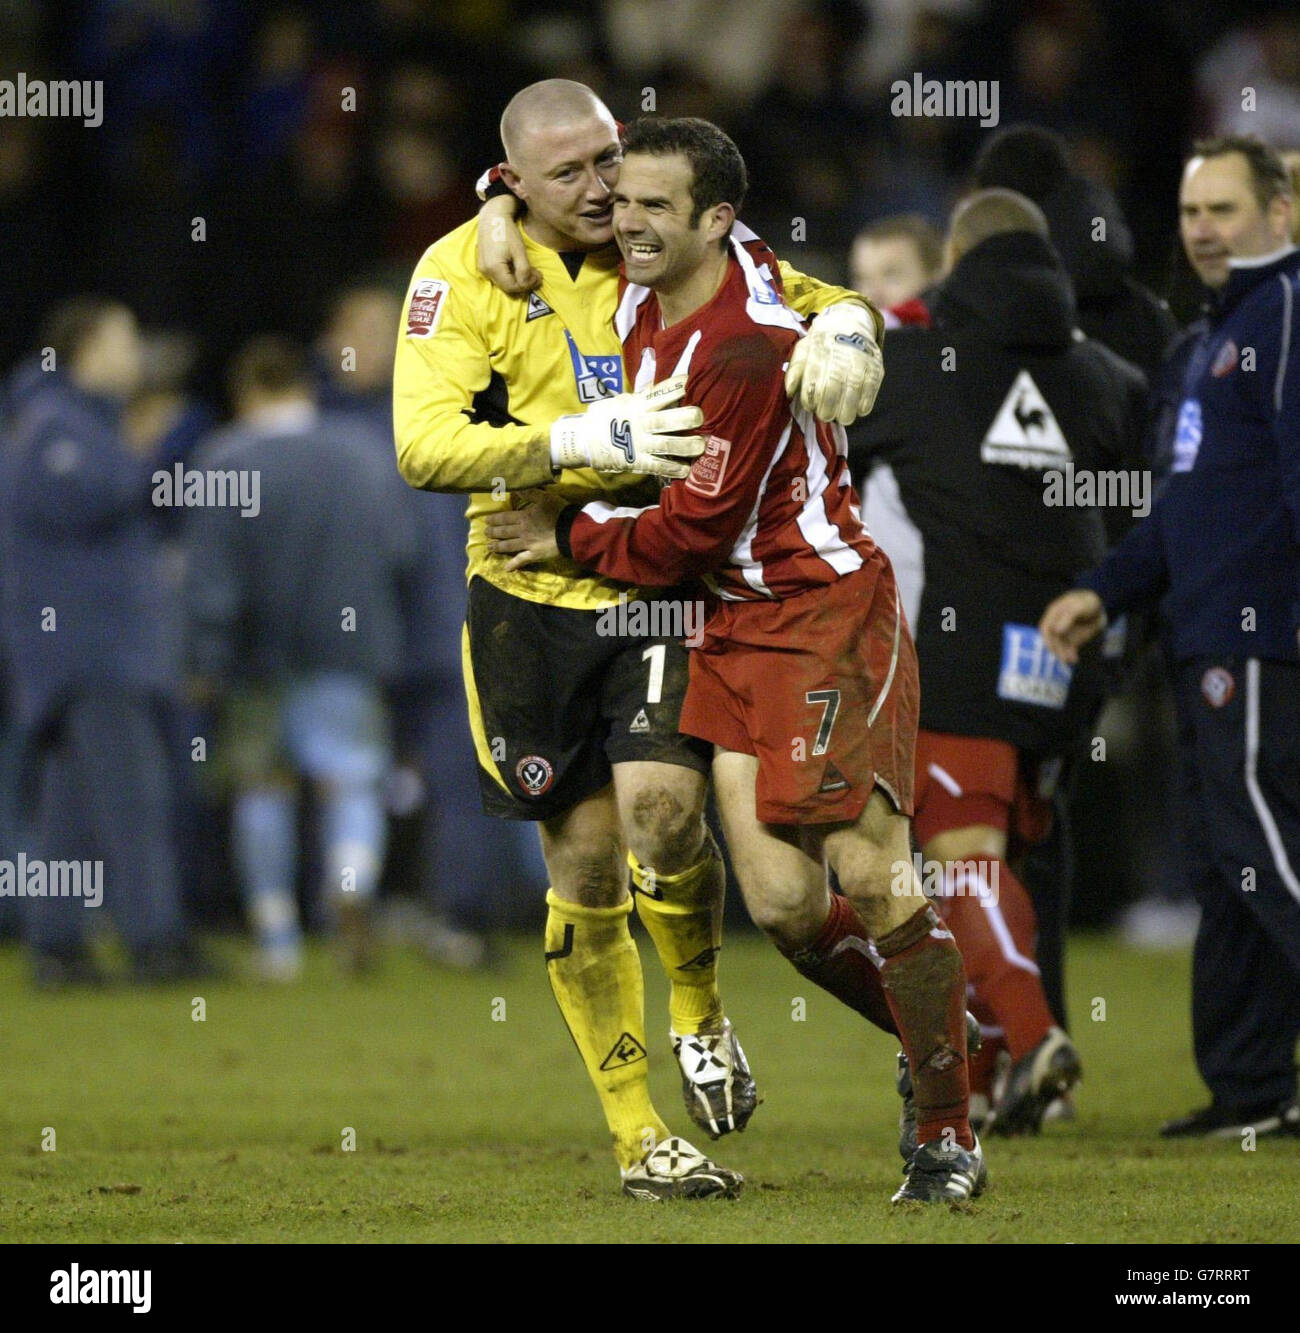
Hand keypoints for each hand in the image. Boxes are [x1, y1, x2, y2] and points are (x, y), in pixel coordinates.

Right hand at [476, 194, 538, 294]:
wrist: (493, 216)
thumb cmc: (507, 232)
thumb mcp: (519, 251)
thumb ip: (524, 270)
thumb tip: (530, 283)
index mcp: (493, 268)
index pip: (513, 287)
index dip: (528, 285)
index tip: (539, 276)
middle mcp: (485, 271)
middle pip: (507, 287)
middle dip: (523, 283)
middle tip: (536, 275)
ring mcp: (482, 268)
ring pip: (503, 282)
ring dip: (517, 280)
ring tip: (529, 271)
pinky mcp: (483, 264)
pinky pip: (498, 276)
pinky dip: (510, 275)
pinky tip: (517, 267)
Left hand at [485, 489, 566, 570]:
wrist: (571, 530)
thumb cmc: (559, 512)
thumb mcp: (544, 497)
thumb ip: (529, 493)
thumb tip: (515, 487)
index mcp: (524, 517)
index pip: (505, 518)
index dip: (495, 519)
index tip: (486, 521)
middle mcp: (522, 531)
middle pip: (504, 532)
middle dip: (493, 532)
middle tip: (485, 533)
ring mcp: (527, 544)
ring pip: (509, 546)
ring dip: (498, 547)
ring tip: (489, 547)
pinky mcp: (534, 555)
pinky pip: (522, 560)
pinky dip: (514, 565)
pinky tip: (506, 568)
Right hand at [549, 373, 704, 478]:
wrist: (581, 440)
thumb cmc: (603, 417)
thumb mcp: (621, 401)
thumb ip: (642, 397)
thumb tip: (659, 387)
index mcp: (638, 405)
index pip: (661, 392)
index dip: (678, 386)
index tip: (693, 382)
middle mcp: (642, 423)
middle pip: (668, 420)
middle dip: (688, 418)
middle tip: (700, 417)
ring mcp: (640, 444)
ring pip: (669, 445)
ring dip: (688, 446)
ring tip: (701, 446)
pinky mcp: (637, 462)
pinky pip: (659, 467)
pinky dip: (674, 469)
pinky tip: (686, 470)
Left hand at [785, 302, 883, 425]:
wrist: (850, 322)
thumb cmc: (822, 343)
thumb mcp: (803, 349)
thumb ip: (794, 370)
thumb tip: (790, 392)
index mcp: (818, 355)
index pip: (812, 389)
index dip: (810, 402)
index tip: (811, 405)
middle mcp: (840, 360)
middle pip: (831, 396)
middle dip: (826, 412)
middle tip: (825, 414)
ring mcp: (860, 365)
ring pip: (851, 400)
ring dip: (844, 414)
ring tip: (840, 415)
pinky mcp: (876, 371)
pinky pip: (868, 398)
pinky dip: (862, 408)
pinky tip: (856, 407)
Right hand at [1039, 589, 1106, 664]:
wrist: (1098, 608)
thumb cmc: (1087, 604)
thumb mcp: (1080, 607)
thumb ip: (1068, 616)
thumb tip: (1056, 631)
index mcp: (1053, 614)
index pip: (1046, 627)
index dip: (1048, 637)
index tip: (1054, 644)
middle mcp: (1055, 624)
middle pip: (1051, 639)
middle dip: (1056, 648)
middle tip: (1064, 656)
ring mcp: (1062, 633)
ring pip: (1059, 646)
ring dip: (1063, 654)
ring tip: (1071, 660)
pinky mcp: (1070, 640)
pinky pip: (1067, 649)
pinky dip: (1070, 655)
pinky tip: (1074, 659)